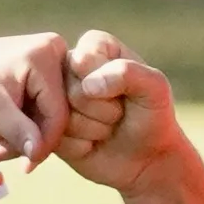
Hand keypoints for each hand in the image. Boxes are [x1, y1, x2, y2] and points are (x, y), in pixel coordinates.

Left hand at [0, 34, 74, 166]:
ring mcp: (46, 60)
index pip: (57, 111)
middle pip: (50, 113)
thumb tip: (38, 153)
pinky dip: (13, 126)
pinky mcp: (37, 72)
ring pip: (41, 114)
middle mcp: (54, 51)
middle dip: (23, 141)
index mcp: (48, 53)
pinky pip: (34, 107)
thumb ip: (19, 132)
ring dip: (14, 138)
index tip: (26, 167)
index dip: (43, 144)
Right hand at [59, 33, 187, 193]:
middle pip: (72, 90)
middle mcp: (70, 67)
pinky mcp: (48, 126)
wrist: (145, 158)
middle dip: (102, 110)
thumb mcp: (155, 88)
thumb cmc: (152, 117)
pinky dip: (80, 146)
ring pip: (61, 117)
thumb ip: (128, 73)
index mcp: (96, 46)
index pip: (84, 59)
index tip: (125, 91)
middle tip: (117, 114)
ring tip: (106, 128)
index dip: (107, 81)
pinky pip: (54, 138)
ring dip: (92, 129)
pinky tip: (91, 143)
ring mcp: (55, 98)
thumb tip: (88, 85)